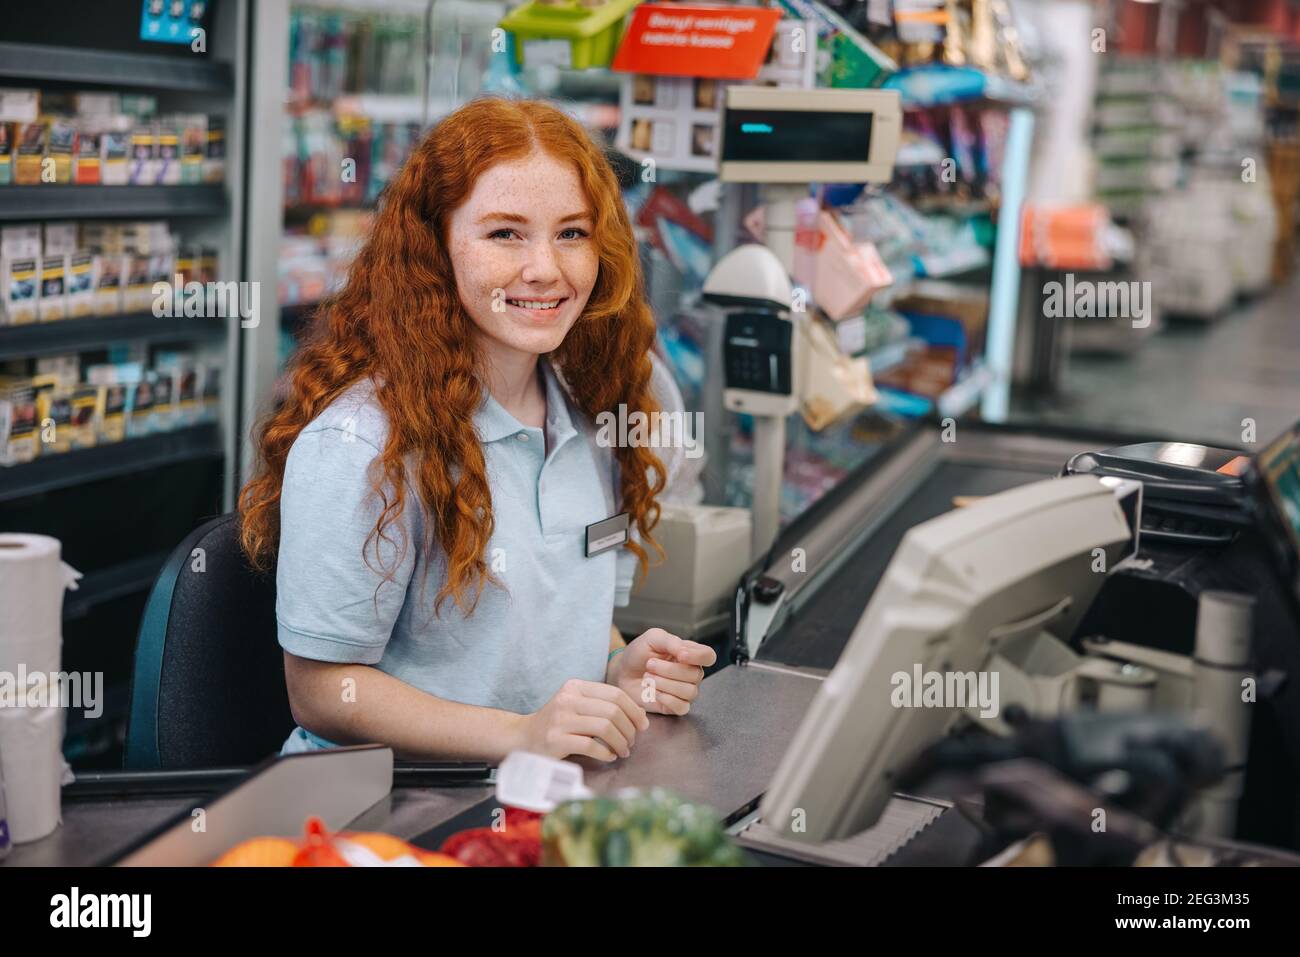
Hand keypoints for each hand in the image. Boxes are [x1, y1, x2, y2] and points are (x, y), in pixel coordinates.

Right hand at [516, 679, 648, 761]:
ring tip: (623, 751)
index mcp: (576, 687)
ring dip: (620, 742)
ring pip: (605, 728)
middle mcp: (567, 699)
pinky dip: (606, 753)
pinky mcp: (556, 741)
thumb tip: (640, 715)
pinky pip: (591, 746)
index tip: (642, 726)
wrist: (523, 738)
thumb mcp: (578, 706)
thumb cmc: (558, 724)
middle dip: (629, 729)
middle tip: (632, 742)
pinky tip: (609, 757)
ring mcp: (560, 720)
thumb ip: (604, 706)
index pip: (615, 694)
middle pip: (613, 711)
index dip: (634, 710)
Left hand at [608, 628, 716, 715]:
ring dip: (664, 683)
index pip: (708, 656)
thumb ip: (670, 641)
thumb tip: (684, 652)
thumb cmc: (639, 654)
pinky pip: (682, 706)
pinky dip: (666, 699)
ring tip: (647, 677)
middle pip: (696, 675)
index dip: (698, 656)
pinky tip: (653, 692)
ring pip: (689, 691)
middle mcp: (691, 673)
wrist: (623, 672)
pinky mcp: (675, 706)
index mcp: (690, 654)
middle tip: (649, 664)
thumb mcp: (652, 638)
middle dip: (669, 669)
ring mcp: (685, 691)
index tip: (680, 655)